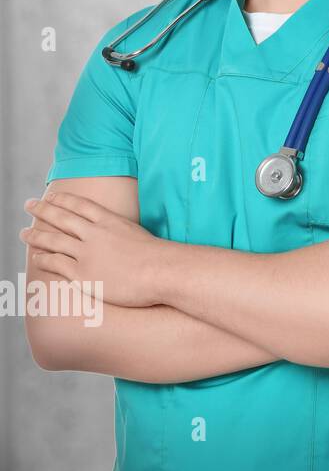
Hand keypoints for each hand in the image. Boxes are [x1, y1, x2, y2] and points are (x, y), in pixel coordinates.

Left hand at [22, 192, 166, 306]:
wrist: (162, 271)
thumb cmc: (159, 257)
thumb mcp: (141, 234)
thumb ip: (125, 233)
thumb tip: (124, 238)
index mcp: (110, 221)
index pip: (81, 205)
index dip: (64, 200)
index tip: (51, 196)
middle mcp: (95, 234)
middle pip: (62, 218)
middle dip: (43, 210)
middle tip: (29, 204)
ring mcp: (87, 253)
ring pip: (54, 240)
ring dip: (36, 235)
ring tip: (24, 233)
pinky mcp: (83, 274)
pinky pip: (56, 264)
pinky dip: (44, 259)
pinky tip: (36, 257)